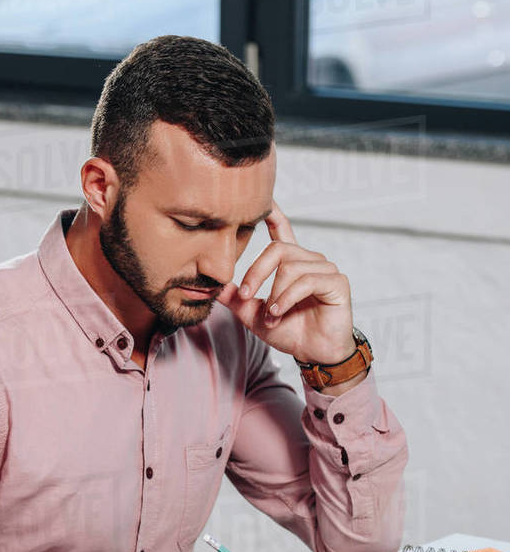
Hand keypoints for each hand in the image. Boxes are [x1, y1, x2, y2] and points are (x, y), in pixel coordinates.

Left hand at [216, 202, 353, 364]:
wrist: (314, 354)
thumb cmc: (290, 332)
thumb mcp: (254, 316)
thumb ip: (236, 300)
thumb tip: (215, 286)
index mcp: (291, 264)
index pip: (282, 230)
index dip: (273, 213)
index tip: (264, 197)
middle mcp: (309, 261)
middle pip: (277, 250)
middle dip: (256, 273)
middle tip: (244, 296)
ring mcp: (325, 269)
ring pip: (290, 268)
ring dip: (273, 295)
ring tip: (270, 316)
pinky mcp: (336, 282)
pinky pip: (306, 281)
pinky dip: (286, 298)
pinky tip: (278, 312)